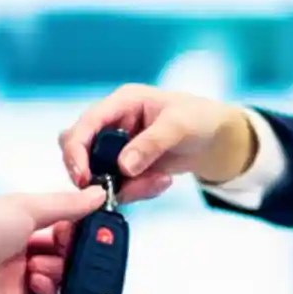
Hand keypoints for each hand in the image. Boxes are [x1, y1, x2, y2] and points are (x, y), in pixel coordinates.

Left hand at [0, 186, 106, 293]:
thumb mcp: (27, 207)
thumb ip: (66, 204)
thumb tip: (97, 195)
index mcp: (15, 226)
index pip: (57, 226)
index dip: (73, 226)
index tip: (87, 223)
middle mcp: (17, 254)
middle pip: (62, 254)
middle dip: (71, 250)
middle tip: (72, 245)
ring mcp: (17, 283)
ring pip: (59, 278)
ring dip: (57, 269)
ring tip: (39, 263)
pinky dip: (49, 291)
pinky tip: (35, 279)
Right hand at [58, 84, 254, 202]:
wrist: (215, 139)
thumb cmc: (199, 118)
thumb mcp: (179, 126)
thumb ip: (151, 144)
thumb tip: (124, 167)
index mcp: (122, 102)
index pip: (87, 123)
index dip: (77, 149)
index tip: (82, 176)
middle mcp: (114, 123)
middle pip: (78, 148)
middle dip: (92, 173)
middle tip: (110, 191)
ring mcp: (118, 147)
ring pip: (97, 173)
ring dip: (124, 185)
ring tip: (159, 182)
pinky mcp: (126, 167)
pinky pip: (118, 185)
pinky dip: (137, 191)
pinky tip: (162, 182)